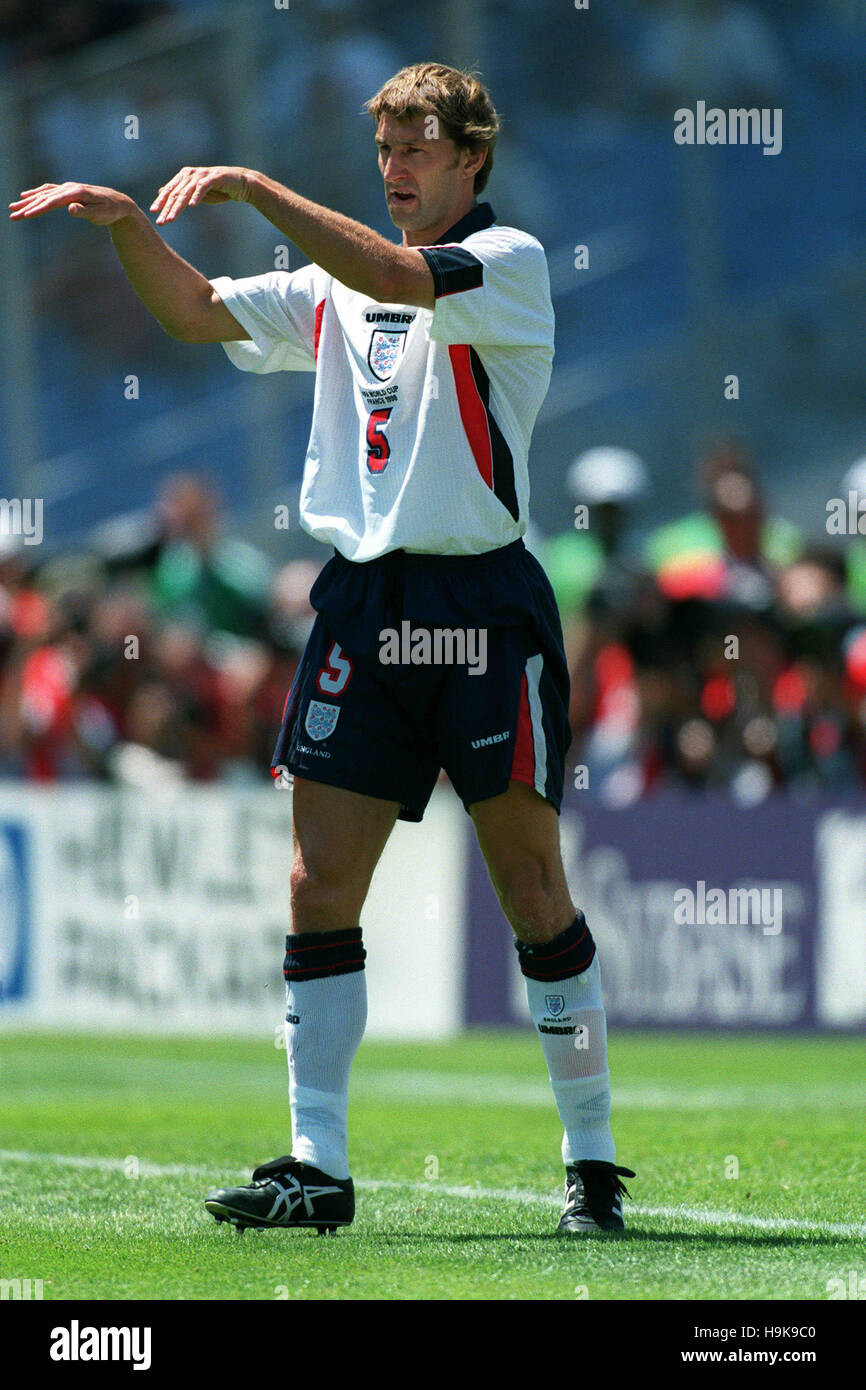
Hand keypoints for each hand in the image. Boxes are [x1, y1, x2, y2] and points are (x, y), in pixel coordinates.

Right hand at [8, 182, 136, 224]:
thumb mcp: (101, 214)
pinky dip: (36, 193)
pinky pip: (48, 191)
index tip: (26, 215)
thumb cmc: (110, 211)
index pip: (53, 202)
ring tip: (13, 207)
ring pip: (44, 194)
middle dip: (27, 207)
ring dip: (28, 201)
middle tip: (12, 215)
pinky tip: (26, 196)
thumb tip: (70, 208)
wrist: (119, 202)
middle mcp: (70, 188)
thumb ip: (85, 212)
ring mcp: (68, 188)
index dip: (39, 209)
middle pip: (45, 198)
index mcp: (76, 193)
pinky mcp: (68, 191)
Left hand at [150, 166, 251, 224]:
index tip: (154, 213)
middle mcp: (191, 173)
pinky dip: (197, 196)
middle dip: (167, 208)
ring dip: (178, 207)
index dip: (161, 201)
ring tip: (171, 219)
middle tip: (161, 222)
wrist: (241, 183)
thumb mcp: (196, 193)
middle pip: (175, 192)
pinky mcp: (215, 177)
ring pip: (186, 191)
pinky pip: (203, 187)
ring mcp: (203, 175)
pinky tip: (192, 206)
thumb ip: (180, 192)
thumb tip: (161, 192)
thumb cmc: (218, 189)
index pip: (170, 190)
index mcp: (184, 176)